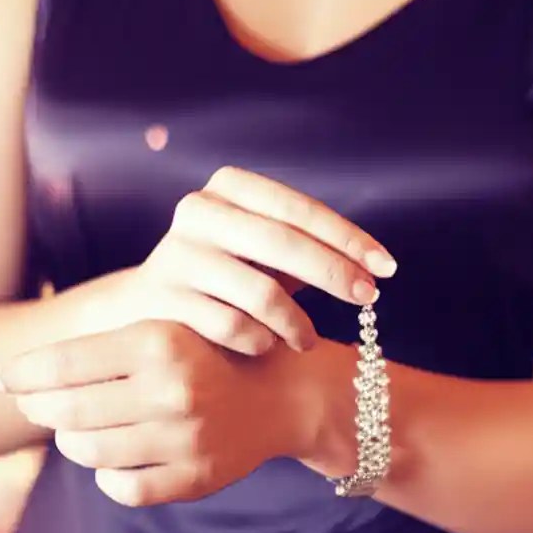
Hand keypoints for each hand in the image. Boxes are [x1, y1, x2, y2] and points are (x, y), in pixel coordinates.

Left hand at [0, 319, 319, 505]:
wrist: (286, 393)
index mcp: (161, 340)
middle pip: (66, 411)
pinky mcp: (195, 477)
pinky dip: (107, 476)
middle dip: (39, 408)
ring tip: (78, 428)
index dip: (20, 374)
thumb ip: (100, 348)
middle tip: (35, 404)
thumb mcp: (164, 329)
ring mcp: (185, 437)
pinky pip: (121, 488)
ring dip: (71, 441)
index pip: (62, 363)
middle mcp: (172, 389)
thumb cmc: (211, 353)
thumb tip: (13, 377)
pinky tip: (115, 458)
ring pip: (87, 451)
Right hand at [86, 166, 396, 354]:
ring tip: (308, 340)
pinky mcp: (164, 300)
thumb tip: (376, 266)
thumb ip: (309, 246)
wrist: (144, 309)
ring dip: (298, 322)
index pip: (300, 209)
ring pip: (261, 292)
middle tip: (367, 300)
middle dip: (334, 274)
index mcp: (229, 187)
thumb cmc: (226, 275)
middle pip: (283, 244)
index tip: (387, 269)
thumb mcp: (263, 249)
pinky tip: (269, 346)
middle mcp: (199, 210)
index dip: (348, 238)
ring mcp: (177, 254)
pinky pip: (234, 327)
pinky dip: (261, 340)